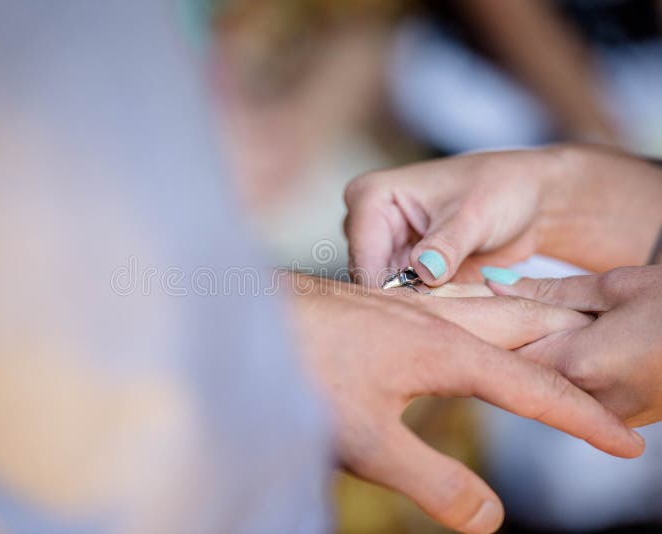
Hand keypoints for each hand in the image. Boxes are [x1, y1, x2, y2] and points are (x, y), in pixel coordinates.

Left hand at [286, 274, 643, 533]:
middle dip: (577, 345)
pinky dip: (488, 312)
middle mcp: (435, 319)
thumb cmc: (295, 373)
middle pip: (527, 325)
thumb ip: (432, 480)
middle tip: (615, 357)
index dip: (584, 419)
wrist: (240, 317)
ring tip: (562, 329)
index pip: (535, 388)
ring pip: (491, 306)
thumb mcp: (365, 443)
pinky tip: (470, 322)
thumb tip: (490, 518)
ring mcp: (406, 305)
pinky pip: (455, 302)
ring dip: (536, 320)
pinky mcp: (379, 304)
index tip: (626, 442)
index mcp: (445, 351)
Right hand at [344, 145, 661, 285]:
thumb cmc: (501, 189)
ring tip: (451, 312)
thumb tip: (423, 272)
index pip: (364, 255)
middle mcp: (366, 224)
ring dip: (414, 307)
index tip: (420, 313)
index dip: (387, 289)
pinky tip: (452, 312)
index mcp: (370, 197)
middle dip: (400, 301)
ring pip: (383, 294)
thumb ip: (447, 245)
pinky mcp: (400, 270)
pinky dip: (425, 309)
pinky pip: (402, 300)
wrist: (527, 200)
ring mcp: (382, 249)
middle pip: (367, 278)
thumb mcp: (475, 215)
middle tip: (440, 317)